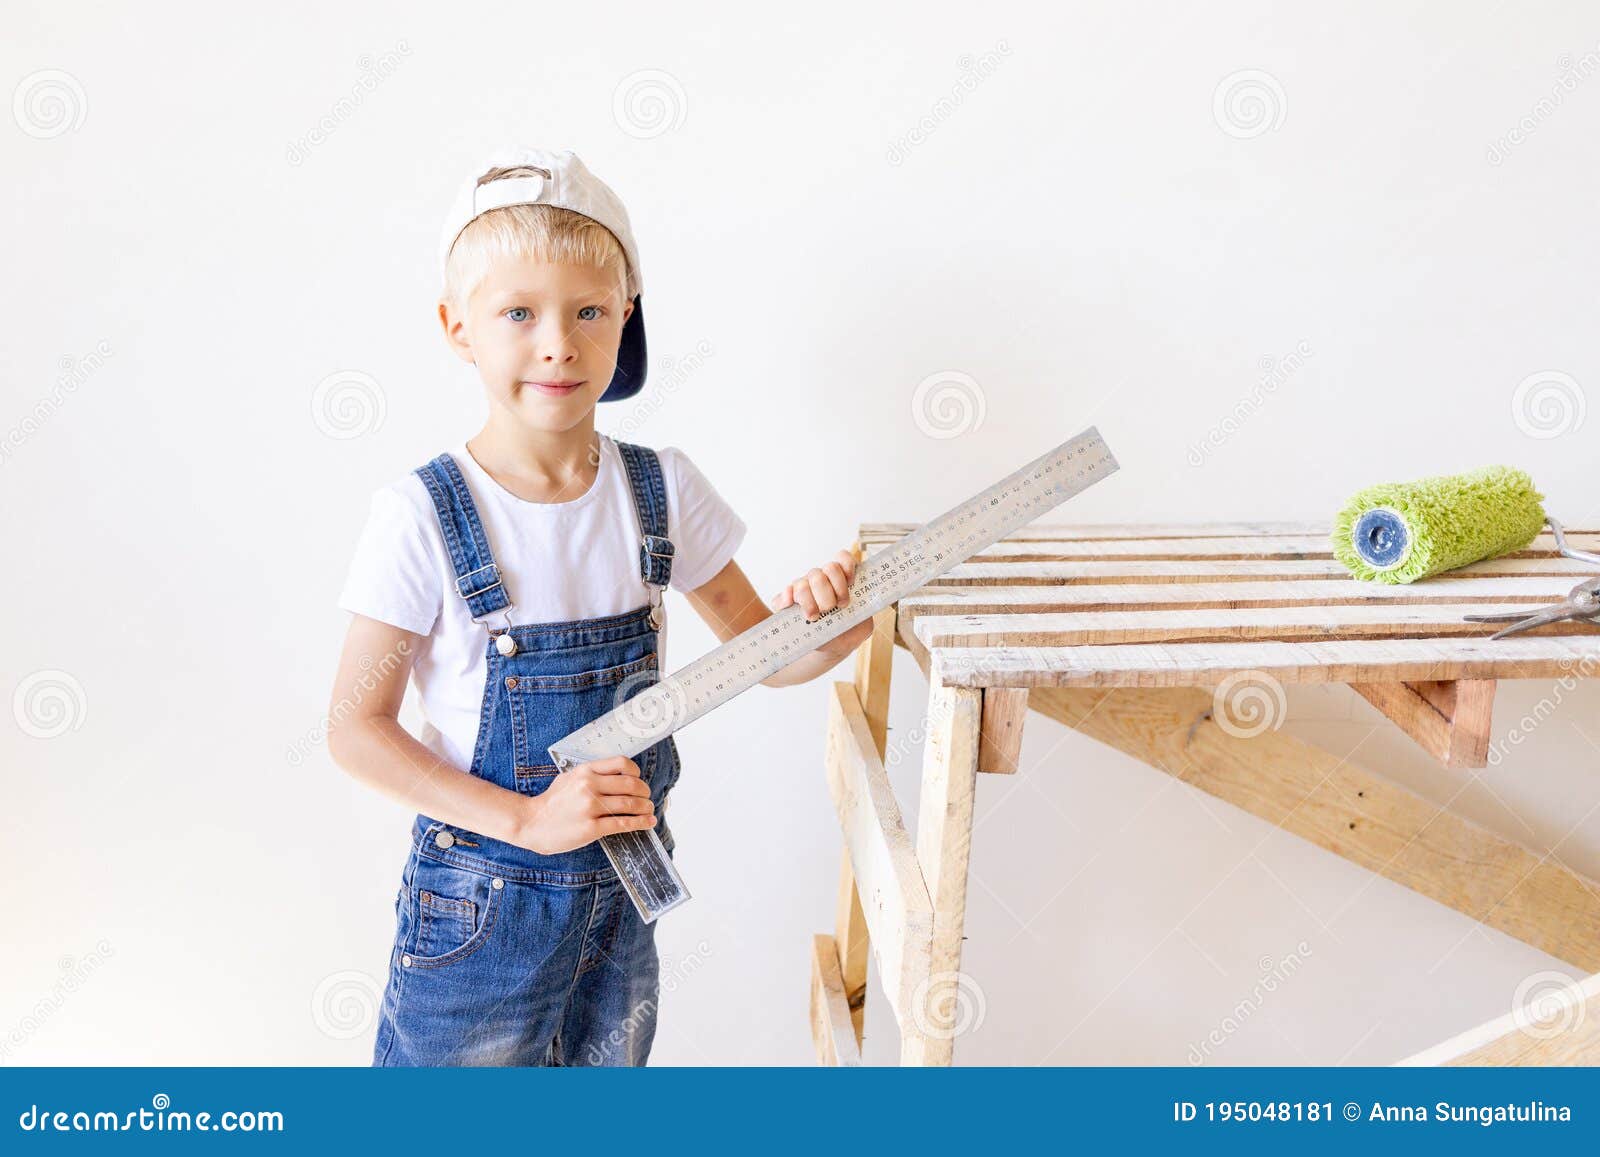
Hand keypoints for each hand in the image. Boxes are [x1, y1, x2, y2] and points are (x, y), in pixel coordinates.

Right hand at [513, 756, 655, 854]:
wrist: (532, 823)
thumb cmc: (552, 802)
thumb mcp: (569, 778)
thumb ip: (592, 774)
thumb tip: (620, 776)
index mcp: (585, 770)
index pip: (622, 763)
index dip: (637, 772)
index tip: (639, 780)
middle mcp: (589, 785)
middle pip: (631, 785)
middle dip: (645, 792)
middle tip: (648, 798)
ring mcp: (590, 807)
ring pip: (630, 804)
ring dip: (646, 808)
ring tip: (650, 811)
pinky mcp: (591, 827)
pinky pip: (623, 823)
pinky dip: (640, 823)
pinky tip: (647, 823)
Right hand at [771, 547, 874, 654]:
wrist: (829, 648)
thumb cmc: (846, 632)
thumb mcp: (863, 626)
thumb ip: (866, 616)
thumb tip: (861, 613)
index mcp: (841, 580)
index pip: (842, 559)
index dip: (847, 567)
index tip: (851, 583)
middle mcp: (822, 580)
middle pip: (824, 571)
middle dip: (830, 593)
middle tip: (833, 608)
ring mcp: (804, 588)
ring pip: (804, 583)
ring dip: (810, 602)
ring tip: (815, 617)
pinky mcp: (788, 601)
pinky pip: (785, 593)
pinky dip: (787, 599)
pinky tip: (792, 606)